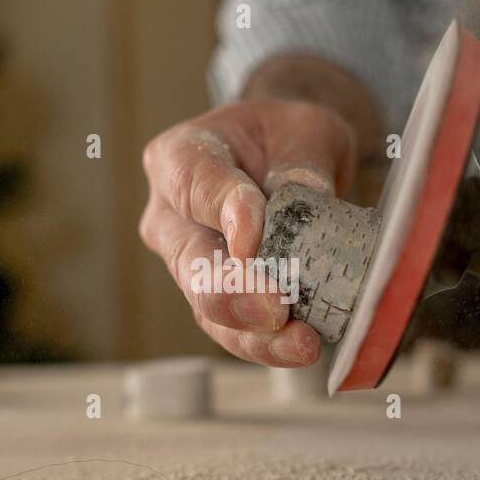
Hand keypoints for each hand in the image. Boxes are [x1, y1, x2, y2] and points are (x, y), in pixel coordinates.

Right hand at [139, 100, 357, 366]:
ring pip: (206, 307)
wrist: (287, 163)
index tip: (253, 243)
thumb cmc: (285, 141)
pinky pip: (232, 330)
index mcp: (179, 157)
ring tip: (300, 343)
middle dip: (232, 292)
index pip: (195, 186)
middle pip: (189, 260)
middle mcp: (170, 216)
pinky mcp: (214, 301)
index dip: (223, 215)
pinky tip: (299, 348)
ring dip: (253, 333)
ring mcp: (187, 264)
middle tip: (275, 308)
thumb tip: (310, 203)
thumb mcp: (303, 132)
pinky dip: (266, 345)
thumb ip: (302, 163)